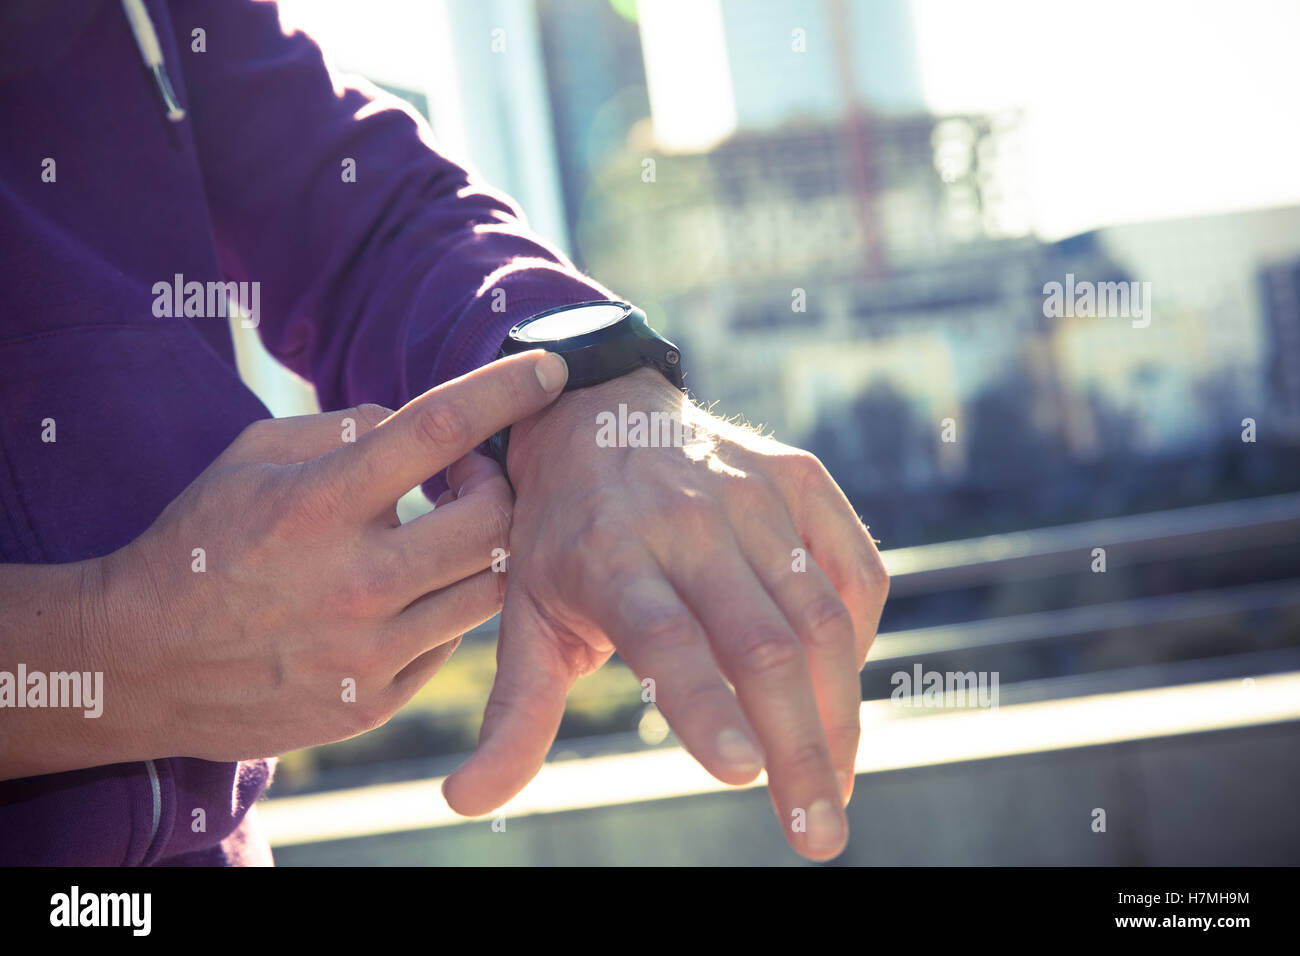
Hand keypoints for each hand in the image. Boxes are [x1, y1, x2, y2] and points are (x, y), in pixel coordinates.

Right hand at [95, 351, 568, 763]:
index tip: (552, 367)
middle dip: (497, 484)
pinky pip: (451, 641)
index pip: (437, 430)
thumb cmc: (197, 544)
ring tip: (443, 531)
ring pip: (489, 588)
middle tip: (466, 475)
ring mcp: (369, 652)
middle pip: (492, 521)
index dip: (505, 390)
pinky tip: (407, 592)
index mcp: (320, 505)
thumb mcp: (250, 457)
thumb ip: (342, 429)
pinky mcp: (374, 702)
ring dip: (484, 547)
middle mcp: (355, 582)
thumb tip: (420, 425)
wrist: (136, 664)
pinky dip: (445, 605)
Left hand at [442, 367, 887, 860]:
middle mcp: (689, 520)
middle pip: (762, 644)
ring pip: (822, 617)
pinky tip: (841, 691)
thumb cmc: (559, 535)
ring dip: (840, 712)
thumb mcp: (526, 615)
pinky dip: (861, 640)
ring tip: (835, 788)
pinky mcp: (799, 478)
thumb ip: (515, 712)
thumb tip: (466, 801)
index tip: (743, 776)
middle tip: (818, 835)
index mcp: (610, 555)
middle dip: (800, 747)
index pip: (667, 637)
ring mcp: (753, 494)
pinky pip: (856, 571)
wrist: (600, 412)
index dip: (706, 705)